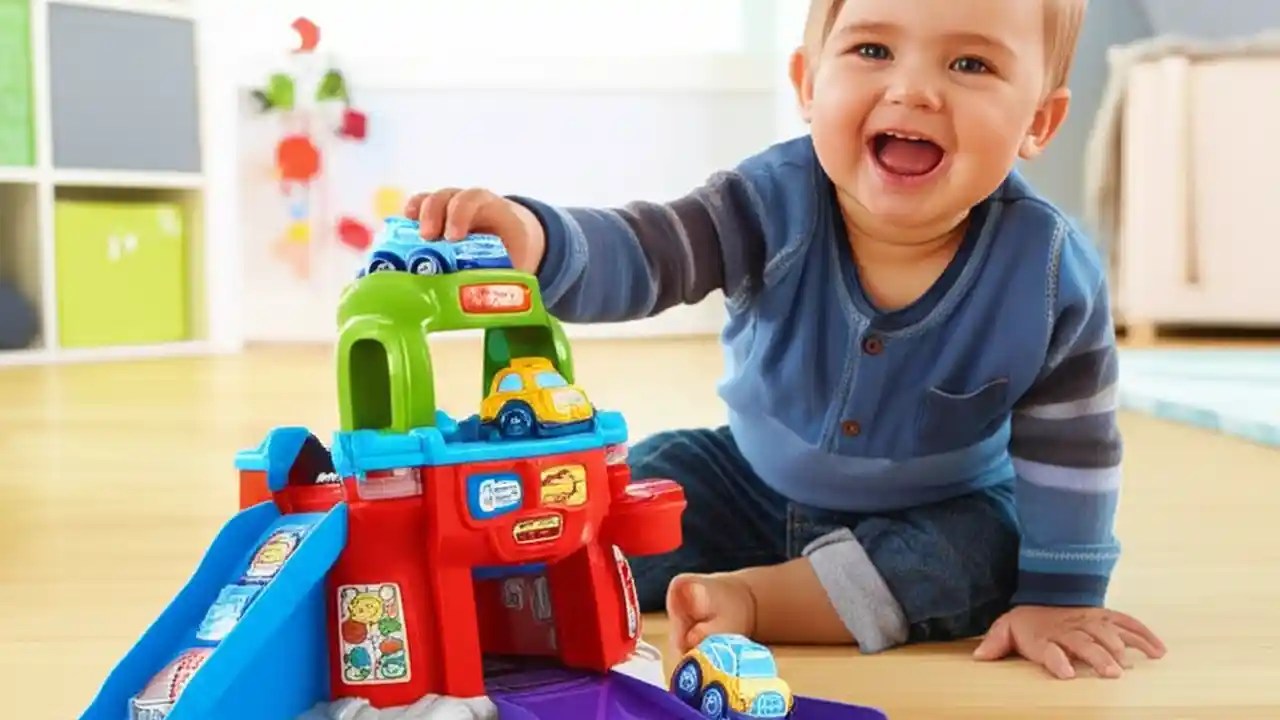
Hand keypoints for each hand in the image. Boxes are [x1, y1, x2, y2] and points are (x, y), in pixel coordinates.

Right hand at [403, 188, 545, 272]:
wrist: (514, 237)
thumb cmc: (514, 250)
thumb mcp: (515, 260)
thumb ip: (503, 274)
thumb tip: (489, 300)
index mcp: (492, 208)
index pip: (472, 200)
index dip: (460, 215)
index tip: (453, 237)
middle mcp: (467, 203)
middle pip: (447, 198)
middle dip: (435, 215)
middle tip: (428, 238)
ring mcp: (449, 208)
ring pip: (430, 201)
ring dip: (419, 218)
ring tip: (412, 239)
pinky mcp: (435, 219)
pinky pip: (417, 212)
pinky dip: (407, 221)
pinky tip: (399, 233)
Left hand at [973, 605, 1165, 678]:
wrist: (1045, 591)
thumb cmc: (1028, 620)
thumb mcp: (1005, 628)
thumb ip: (995, 643)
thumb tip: (978, 657)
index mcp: (1044, 635)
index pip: (1049, 649)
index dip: (1057, 660)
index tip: (1066, 674)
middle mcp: (1069, 628)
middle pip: (1084, 643)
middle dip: (1097, 657)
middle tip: (1110, 673)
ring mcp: (1090, 621)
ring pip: (1107, 633)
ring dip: (1120, 648)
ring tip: (1130, 665)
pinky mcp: (1107, 617)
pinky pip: (1128, 624)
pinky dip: (1144, 636)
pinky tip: (1158, 651)